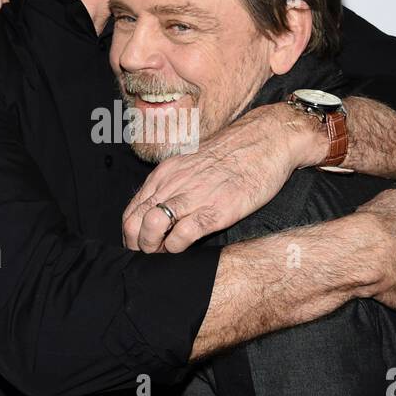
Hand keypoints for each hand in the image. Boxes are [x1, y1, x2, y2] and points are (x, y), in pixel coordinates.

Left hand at [123, 104, 306, 252]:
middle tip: (148, 254)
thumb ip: (174, 184)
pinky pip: (181, 236)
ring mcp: (193, 197)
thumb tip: (161, 209)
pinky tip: (184, 248)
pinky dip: (176, 248)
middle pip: (134, 221)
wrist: (265, 141)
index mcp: (166, 173)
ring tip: (164, 253)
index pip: (131, 209)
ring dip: (152, 248)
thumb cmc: (233, 155)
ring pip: (151, 227)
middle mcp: (174, 184)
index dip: (130, 233)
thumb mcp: (192, 164)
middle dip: (136, 244)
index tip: (139, 244)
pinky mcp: (215, 211)